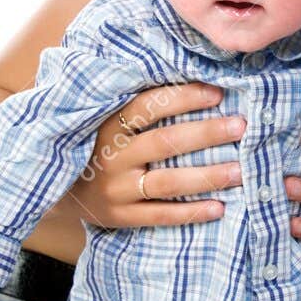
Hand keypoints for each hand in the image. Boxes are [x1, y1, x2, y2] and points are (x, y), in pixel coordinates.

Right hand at [67, 82, 244, 227]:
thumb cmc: (97, 146)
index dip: (184, 98)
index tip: (218, 93)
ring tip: (240, 171)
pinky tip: (220, 208)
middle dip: (207, 133)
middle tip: (241, 127)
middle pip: (165, 142)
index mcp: (109, 124)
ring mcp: (116, 189)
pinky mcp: (121, 217)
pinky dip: (191, 213)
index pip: (149, 106)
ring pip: (167, 182)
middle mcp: (112, 155)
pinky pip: (160, 215)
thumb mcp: (106, 120)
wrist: (59, 189)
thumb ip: (139, 107)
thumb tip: (196, 83)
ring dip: (207, 176)